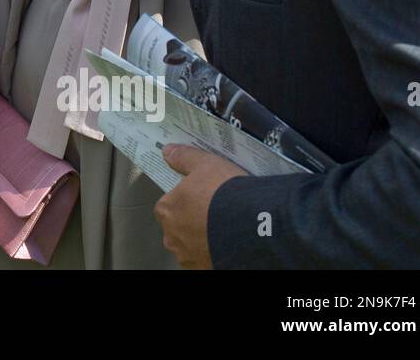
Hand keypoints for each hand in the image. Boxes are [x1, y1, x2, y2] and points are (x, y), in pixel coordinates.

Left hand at [153, 144, 247, 268]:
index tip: (201, 196)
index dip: (186, 199)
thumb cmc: (224, 194)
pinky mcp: (205, 268)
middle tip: (215, 211)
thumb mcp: (205, 164)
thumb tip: (168, 151)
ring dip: (203, 238)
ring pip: (192, 244)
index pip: (169, 204)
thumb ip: (184, 158)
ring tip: (225, 227)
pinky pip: (206, 258)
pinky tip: (229, 241)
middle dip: (193, 220)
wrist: (252, 225)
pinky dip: (215, 251)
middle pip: (179, 226)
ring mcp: (188, 255)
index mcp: (166, 210)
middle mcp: (172, 236)